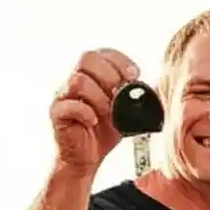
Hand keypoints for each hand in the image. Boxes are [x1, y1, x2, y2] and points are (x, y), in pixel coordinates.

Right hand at [50, 49, 139, 171]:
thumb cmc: (104, 131)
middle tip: (119, 95)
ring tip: (108, 112)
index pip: (103, 53)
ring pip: (78, 81)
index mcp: (92, 74)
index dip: (120, 61)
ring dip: (99, 96)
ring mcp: (63, 95)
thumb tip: (151, 86)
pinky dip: (86, 112)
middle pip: (87, 58)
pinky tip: (94, 121)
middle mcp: (75, 79)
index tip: (134, 76)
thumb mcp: (126, 110)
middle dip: (110, 75)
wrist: (88, 157)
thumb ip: (134, 96)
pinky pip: (69, 105)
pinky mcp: (57, 113)